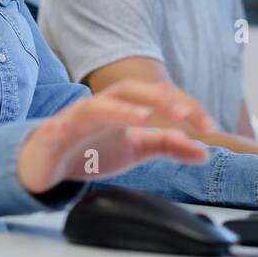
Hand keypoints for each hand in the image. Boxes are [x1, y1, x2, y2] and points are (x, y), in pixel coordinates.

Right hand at [17, 80, 216, 194]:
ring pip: (101, 105)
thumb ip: (168, 146)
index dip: (186, 107)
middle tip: (188, 117)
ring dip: (124, 109)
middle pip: (133, 90)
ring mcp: (78, 116)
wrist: (47, 166)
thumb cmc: (90, 150)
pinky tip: (86, 126)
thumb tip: (206, 151)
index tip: (211, 127)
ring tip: (147, 117)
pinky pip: (65, 125)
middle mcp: (103, 105)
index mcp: (124, 106)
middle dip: (161, 100)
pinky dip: (75, 124)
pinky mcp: (55, 132)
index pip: (159, 96)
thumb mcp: (136, 150)